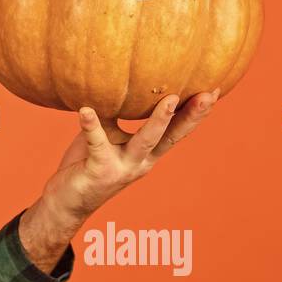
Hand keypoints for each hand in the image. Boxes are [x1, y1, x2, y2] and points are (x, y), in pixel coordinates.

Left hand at [44, 88, 219, 225]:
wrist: (66, 202)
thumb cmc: (87, 163)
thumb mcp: (107, 135)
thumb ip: (117, 114)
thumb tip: (119, 79)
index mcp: (147, 153)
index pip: (177, 130)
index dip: (196, 113)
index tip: (214, 90)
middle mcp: (141, 161)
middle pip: (172, 136)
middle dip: (192, 116)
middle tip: (209, 94)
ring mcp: (122, 168)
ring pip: (145, 141)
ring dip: (159, 120)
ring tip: (169, 98)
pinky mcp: (99, 171)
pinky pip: (97, 144)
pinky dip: (91, 126)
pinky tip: (85, 110)